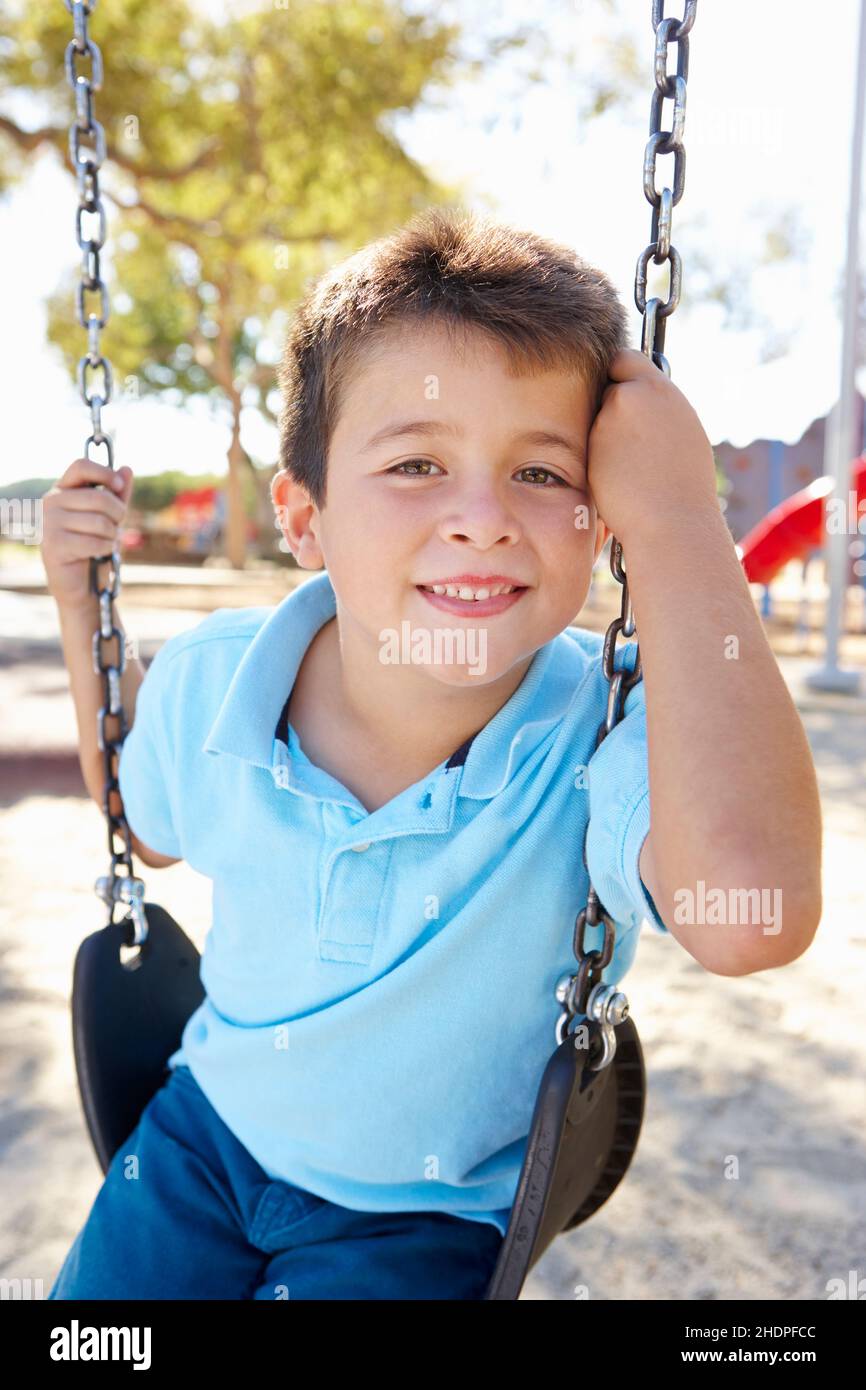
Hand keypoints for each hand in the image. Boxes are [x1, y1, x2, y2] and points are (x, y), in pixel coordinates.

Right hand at [40, 458, 133, 609]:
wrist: (82, 585)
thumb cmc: (95, 547)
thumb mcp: (110, 517)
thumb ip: (117, 494)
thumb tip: (126, 469)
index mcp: (62, 490)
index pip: (80, 466)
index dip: (104, 473)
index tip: (119, 486)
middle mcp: (50, 502)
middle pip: (98, 497)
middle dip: (118, 514)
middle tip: (117, 527)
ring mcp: (48, 523)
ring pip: (99, 522)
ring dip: (112, 535)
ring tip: (106, 542)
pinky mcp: (53, 545)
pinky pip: (94, 542)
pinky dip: (105, 549)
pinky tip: (99, 554)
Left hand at [585, 347, 718, 547]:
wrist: (671, 520)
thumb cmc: (683, 484)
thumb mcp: (682, 432)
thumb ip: (658, 409)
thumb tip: (640, 397)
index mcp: (661, 390)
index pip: (627, 359)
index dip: (619, 371)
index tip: (619, 384)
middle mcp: (633, 396)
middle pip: (608, 388)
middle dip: (612, 406)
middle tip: (627, 436)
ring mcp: (609, 420)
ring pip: (598, 420)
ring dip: (606, 436)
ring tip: (632, 466)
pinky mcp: (591, 445)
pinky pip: (591, 445)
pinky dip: (599, 457)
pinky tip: (619, 477)